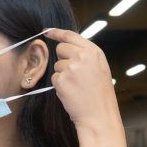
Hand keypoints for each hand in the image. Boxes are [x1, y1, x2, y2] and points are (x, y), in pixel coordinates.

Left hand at [43, 28, 127, 146]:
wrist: (99, 115)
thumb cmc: (99, 94)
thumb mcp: (99, 68)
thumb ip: (86, 55)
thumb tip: (66, 47)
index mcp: (94, 52)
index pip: (71, 35)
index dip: (56, 32)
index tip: (46, 31)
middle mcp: (83, 56)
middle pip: (61, 49)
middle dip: (63, 59)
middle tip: (75, 74)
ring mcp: (71, 68)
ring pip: (57, 65)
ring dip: (62, 75)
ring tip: (77, 86)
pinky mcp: (61, 80)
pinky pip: (54, 78)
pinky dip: (60, 85)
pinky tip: (71, 92)